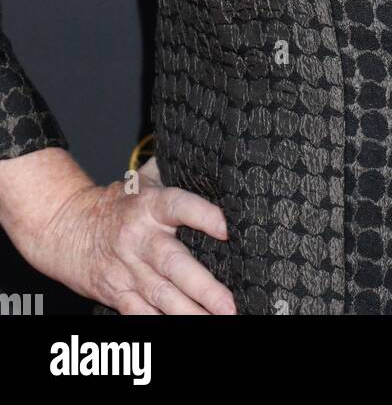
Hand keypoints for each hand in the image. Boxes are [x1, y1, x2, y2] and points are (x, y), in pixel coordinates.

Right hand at [25, 159, 236, 314]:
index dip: (203, 216)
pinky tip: (185, 327)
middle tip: (229, 304)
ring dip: (190, 313)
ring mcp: (127, 269)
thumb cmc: (117, 202)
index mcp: (149, 205)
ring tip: (218, 320)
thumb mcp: (143, 181)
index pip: (179, 206)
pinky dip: (162, 323)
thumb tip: (210, 160)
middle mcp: (139, 238)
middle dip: (203, 288)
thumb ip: (174, 172)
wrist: (67, 228)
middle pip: (173, 264)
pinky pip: (141, 314)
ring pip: (161, 296)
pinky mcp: (117, 293)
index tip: (227, 228)